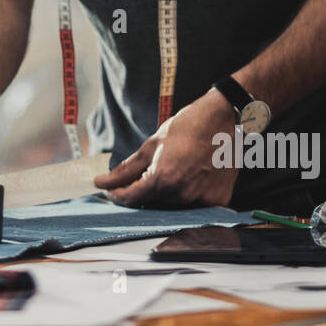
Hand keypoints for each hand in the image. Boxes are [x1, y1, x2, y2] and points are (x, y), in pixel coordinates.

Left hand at [93, 89, 238, 207]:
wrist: (223, 118)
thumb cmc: (187, 127)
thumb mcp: (152, 145)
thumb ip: (126, 169)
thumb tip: (103, 182)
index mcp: (164, 179)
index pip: (133, 198)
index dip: (119, 195)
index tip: (112, 190)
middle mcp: (183, 195)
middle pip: (153, 203)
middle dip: (144, 192)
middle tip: (145, 174)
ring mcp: (202, 200)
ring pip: (173, 206)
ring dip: (166, 194)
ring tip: (174, 169)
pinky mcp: (218, 201)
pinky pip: (195, 205)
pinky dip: (188, 195)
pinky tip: (190, 175)